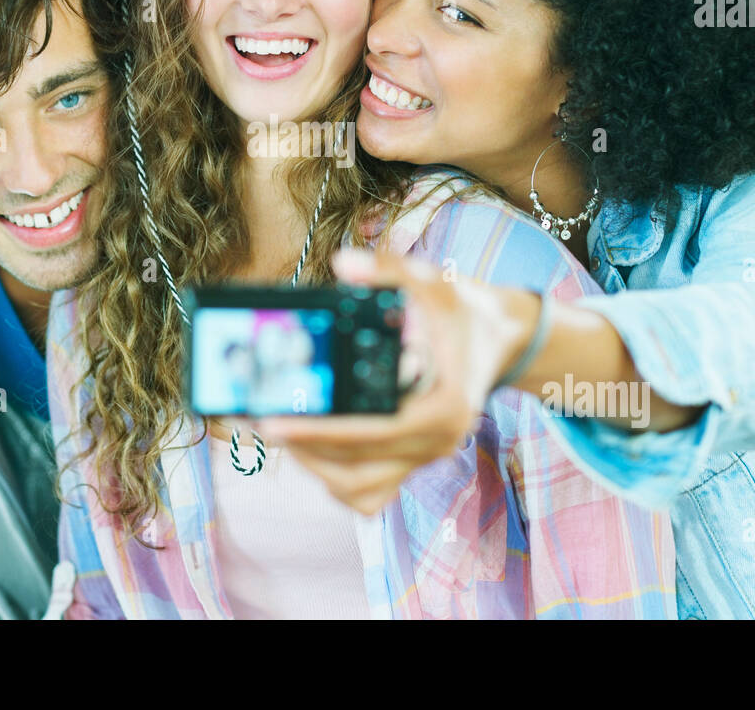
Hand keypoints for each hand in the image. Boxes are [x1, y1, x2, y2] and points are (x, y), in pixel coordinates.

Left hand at [257, 247, 534, 514]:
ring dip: (314, 466)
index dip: (322, 430)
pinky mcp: (414, 461)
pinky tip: (309, 451)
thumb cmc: (462, 312)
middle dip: (304, 447)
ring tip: (277, 433)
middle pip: (359, 466)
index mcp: (446, 407)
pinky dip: (335, 479)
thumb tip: (343, 264)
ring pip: (359, 487)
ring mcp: (426, 457)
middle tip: (259, 421)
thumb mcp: (434, 282)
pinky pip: (369, 491)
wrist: (496, 337)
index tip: (275, 421)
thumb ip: (390, 270)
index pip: (376, 432)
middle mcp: (438, 442)